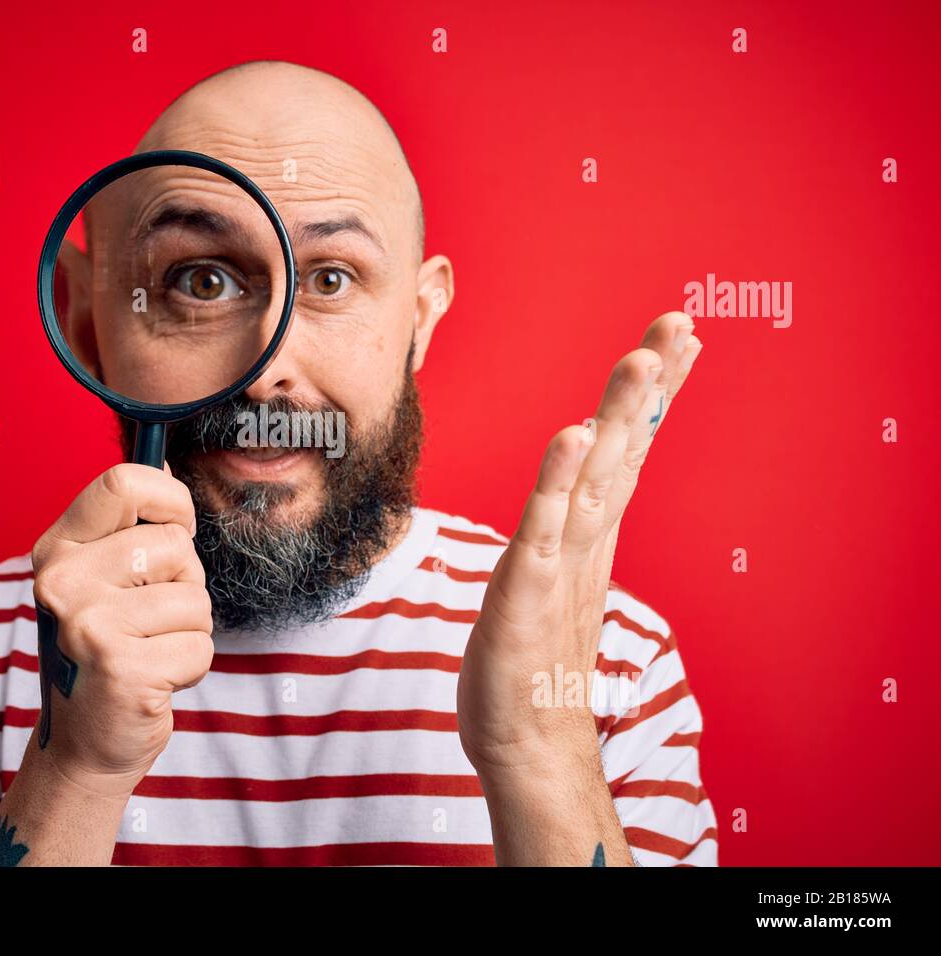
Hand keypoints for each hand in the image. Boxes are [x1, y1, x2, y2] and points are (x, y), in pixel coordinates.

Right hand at [29, 462, 213, 796]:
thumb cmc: (105, 651)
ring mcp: (87, 625)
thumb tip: (163, 458)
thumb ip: (129, 526)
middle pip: (174, 546)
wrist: (84, 743)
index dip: (170, 501)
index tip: (174, 530)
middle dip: (185, 584)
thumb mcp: (103, 580)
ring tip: (149, 651)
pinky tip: (153, 682)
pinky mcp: (121, 669)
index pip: (123, 481)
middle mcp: (62, 581)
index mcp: (57, 548)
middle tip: (150, 620)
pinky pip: (200, 647)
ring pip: (195, 599)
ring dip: (189, 631)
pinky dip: (190, 668)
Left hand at [457, 312, 701, 778]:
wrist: (526, 735)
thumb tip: (579, 484)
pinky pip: (544, 528)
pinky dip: (558, 483)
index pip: (628, 448)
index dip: (655, 393)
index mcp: (590, 528)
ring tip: (641, 361)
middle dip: (649, 388)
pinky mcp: (529, 590)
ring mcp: (561, 563)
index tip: (680, 335)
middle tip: (677, 325)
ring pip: (592, 479)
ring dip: (618, 419)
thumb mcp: (557, 568)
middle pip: (623, 451)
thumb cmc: (535, 651)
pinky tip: (572, 440)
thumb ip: (570, 519)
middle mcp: (585, 539)